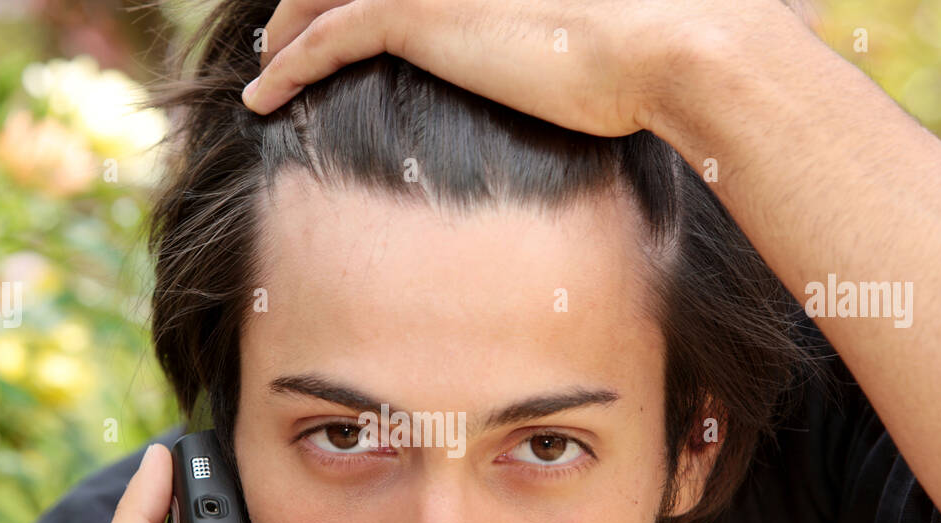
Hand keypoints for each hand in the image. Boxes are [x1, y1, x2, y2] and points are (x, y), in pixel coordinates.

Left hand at [240, 0, 717, 136]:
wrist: (676, 44)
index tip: (344, 18)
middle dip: (311, 1)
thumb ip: (560, 23)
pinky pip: (324, 38)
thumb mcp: (606, 23)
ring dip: (288, 31)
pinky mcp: (415, 12)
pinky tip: (264, 94)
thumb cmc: (663, 42)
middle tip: (287, 38)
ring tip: (269, 65)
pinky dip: (287, 65)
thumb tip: (565, 52)